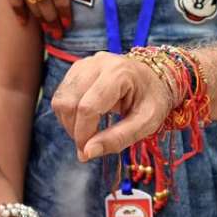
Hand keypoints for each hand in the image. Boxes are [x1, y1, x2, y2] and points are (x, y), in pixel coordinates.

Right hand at [50, 51, 174, 160]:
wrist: (156, 78)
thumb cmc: (153, 100)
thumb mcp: (146, 122)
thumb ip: (118, 138)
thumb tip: (86, 153)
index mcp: (119, 73)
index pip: (88, 107)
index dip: (83, 134)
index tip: (87, 153)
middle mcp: (98, 63)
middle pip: (69, 102)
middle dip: (74, 130)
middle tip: (89, 146)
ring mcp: (85, 63)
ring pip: (60, 99)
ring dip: (69, 123)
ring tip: (89, 132)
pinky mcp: (78, 69)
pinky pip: (61, 95)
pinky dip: (68, 114)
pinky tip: (85, 120)